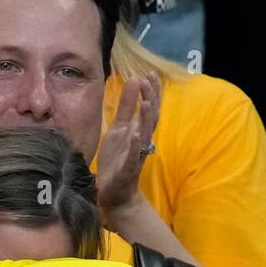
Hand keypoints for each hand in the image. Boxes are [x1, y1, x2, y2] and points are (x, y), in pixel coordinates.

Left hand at [95, 73, 160, 215]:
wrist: (114, 192)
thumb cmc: (117, 159)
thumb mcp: (119, 129)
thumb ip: (127, 107)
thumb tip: (135, 81)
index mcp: (139, 131)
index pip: (150, 108)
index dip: (151, 91)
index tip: (150, 73)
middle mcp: (142, 142)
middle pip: (151, 118)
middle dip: (151, 99)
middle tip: (148, 81)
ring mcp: (136, 155)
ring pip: (145, 135)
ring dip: (147, 119)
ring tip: (146, 102)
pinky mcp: (128, 169)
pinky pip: (134, 156)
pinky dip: (135, 145)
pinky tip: (135, 134)